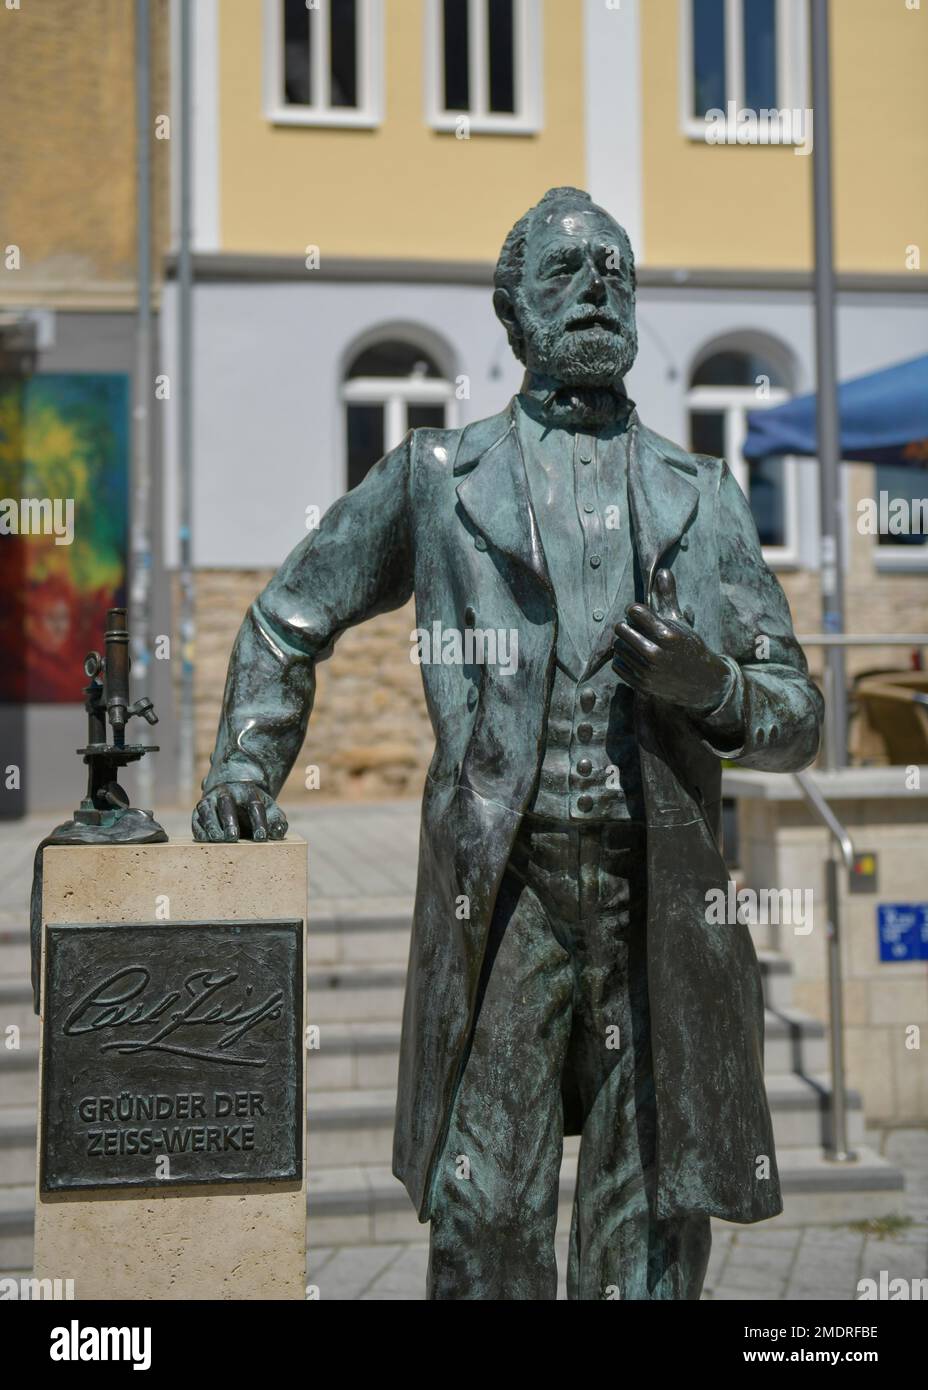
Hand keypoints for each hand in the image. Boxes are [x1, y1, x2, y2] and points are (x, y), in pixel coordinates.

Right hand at [192, 781, 287, 842]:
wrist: (235, 797)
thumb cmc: (255, 811)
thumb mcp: (270, 812)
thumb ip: (277, 822)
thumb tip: (278, 833)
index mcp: (248, 791)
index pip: (254, 804)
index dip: (259, 821)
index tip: (262, 838)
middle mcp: (226, 792)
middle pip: (226, 803)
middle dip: (229, 820)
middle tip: (233, 837)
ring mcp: (210, 800)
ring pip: (207, 809)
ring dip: (212, 825)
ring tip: (218, 840)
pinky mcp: (198, 812)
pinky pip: (196, 820)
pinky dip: (200, 830)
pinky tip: (206, 841)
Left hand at [612, 568, 731, 713]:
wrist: (701, 682)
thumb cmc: (688, 645)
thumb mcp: (680, 621)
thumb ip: (668, 596)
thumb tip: (662, 571)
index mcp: (667, 634)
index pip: (635, 612)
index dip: (634, 610)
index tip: (638, 613)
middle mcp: (656, 653)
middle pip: (621, 629)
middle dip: (626, 625)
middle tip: (634, 627)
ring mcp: (648, 671)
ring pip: (618, 647)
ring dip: (623, 642)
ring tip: (635, 642)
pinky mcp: (642, 685)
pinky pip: (617, 665)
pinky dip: (622, 659)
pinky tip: (633, 657)